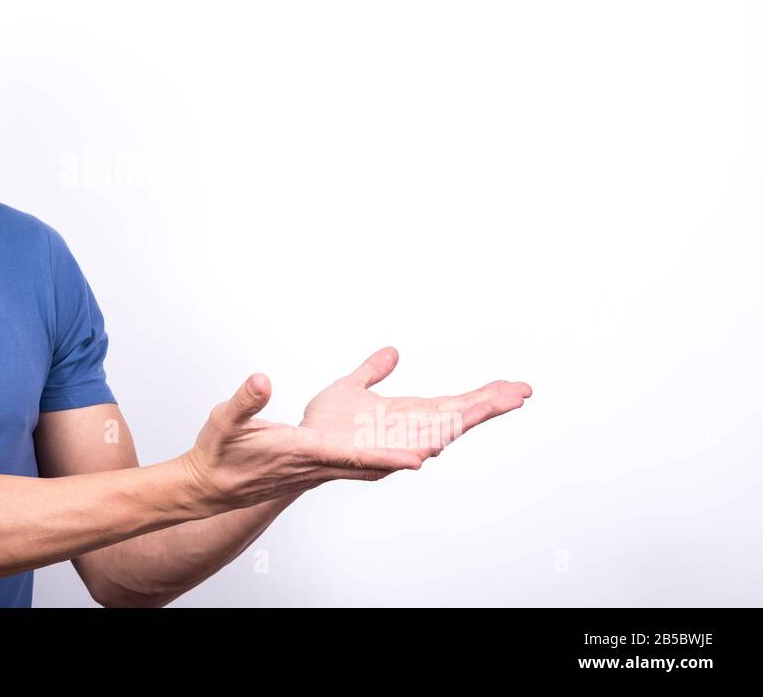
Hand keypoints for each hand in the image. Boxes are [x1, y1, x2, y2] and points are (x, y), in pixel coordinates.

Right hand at [180, 367, 447, 515]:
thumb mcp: (224, 422)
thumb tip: (261, 380)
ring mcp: (324, 467)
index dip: (383, 456)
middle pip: (377, 460)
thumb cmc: (218, 455)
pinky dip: (394, 451)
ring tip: (455, 428)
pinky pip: (367, 460)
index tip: (416, 457)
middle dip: (418, 447)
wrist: (212, 486)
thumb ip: (244, 401)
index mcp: (300, 454)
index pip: (348, 456)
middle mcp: (320, 465)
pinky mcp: (322, 464)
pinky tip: (412, 446)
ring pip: (377, 460)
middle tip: (460, 429)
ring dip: (414, 448)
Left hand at [300, 346, 531, 469]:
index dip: (483, 397)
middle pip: (453, 419)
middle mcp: (405, 433)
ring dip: (457, 425)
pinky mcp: (361, 460)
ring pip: (430, 438)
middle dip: (487, 407)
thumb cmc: (325, 424)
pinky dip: (402, 459)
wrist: (293, 447)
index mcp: (406, 415)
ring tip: (486, 409)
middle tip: (521, 393)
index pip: (452, 404)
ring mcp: (388, 449)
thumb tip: (392, 352)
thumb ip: (372, 372)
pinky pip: (385, 461)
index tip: (514, 386)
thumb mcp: (351, 387)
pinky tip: (422, 456)